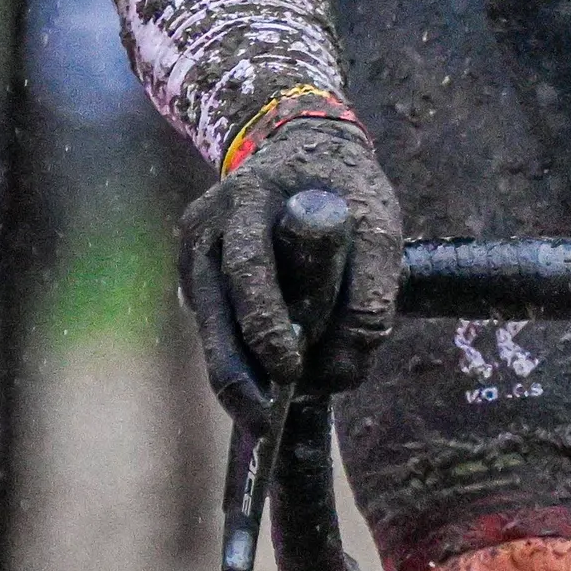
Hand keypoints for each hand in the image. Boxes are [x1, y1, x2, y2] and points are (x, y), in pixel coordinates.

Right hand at [177, 112, 403, 424]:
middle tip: (263, 422)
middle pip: (213, 310)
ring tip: (260, 422)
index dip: (266, 321)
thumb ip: (371, 291)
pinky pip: (213, 321)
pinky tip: (257, 386)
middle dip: (236, 372)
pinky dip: (235, 354)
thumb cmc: (347, 188)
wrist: (304, 147)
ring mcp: (193, 250)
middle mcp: (208, 225)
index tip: (289, 368)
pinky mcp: (193, 272)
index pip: (249, 266)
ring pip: (208, 325)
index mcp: (248, 197)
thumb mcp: (378, 223)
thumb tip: (345, 371)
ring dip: (233, 373)